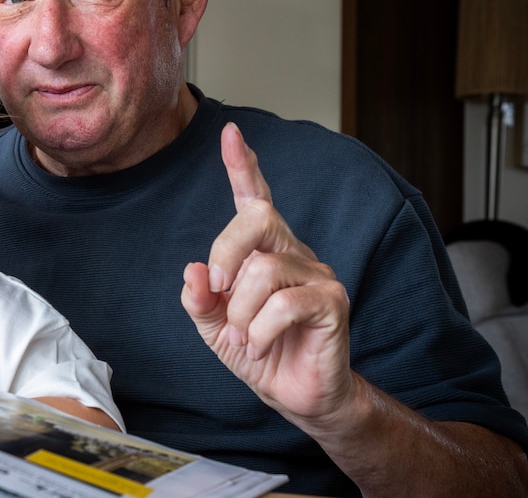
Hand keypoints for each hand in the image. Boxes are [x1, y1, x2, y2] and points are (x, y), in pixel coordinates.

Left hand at [181, 122, 354, 428]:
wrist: (295, 394)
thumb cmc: (257, 351)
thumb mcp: (213, 326)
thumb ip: (198, 298)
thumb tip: (194, 270)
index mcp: (264, 251)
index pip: (254, 198)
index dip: (242, 165)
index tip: (231, 132)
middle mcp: (293, 252)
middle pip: (258, 219)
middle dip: (226, 251)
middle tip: (220, 290)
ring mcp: (317, 273)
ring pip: (265, 270)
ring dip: (242, 312)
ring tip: (245, 338)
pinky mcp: (333, 301)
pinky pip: (286, 303)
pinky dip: (261, 330)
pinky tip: (260, 347)